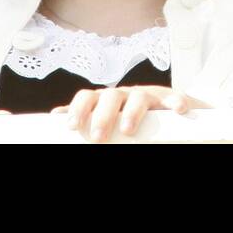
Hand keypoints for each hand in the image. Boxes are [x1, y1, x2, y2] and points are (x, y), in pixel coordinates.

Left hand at [53, 85, 208, 142]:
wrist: (168, 112)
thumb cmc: (132, 119)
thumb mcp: (110, 119)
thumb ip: (88, 117)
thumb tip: (55, 117)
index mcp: (107, 102)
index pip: (88, 97)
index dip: (79, 108)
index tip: (73, 127)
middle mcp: (125, 95)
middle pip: (111, 96)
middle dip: (102, 115)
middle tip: (98, 137)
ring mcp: (149, 96)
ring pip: (139, 96)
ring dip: (132, 111)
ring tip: (127, 129)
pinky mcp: (171, 99)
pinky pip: (174, 97)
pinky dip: (175, 102)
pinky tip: (177, 110)